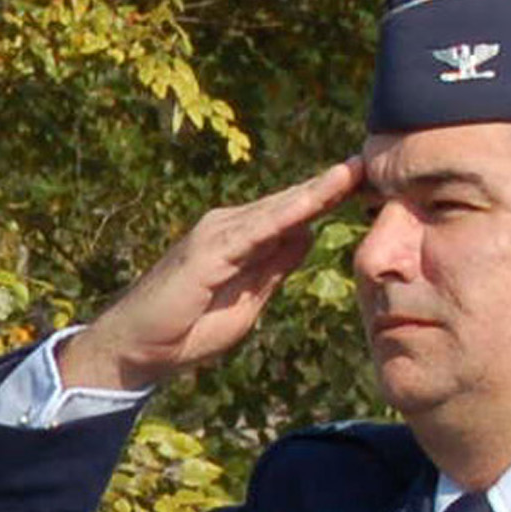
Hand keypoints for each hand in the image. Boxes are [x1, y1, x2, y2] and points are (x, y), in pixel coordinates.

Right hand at [58, 159, 364, 392]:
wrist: (136, 350)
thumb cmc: (184, 334)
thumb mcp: (246, 305)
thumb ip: (273, 270)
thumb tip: (306, 237)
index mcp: (240, 243)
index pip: (291, 216)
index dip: (327, 199)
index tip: (366, 183)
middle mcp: (228, 229)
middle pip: (288, 203)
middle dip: (330, 185)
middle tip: (374, 161)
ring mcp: (216, 236)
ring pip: (277, 209)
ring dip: (317, 191)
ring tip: (355, 170)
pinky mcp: (207, 251)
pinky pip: (257, 229)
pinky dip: (289, 213)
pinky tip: (317, 199)